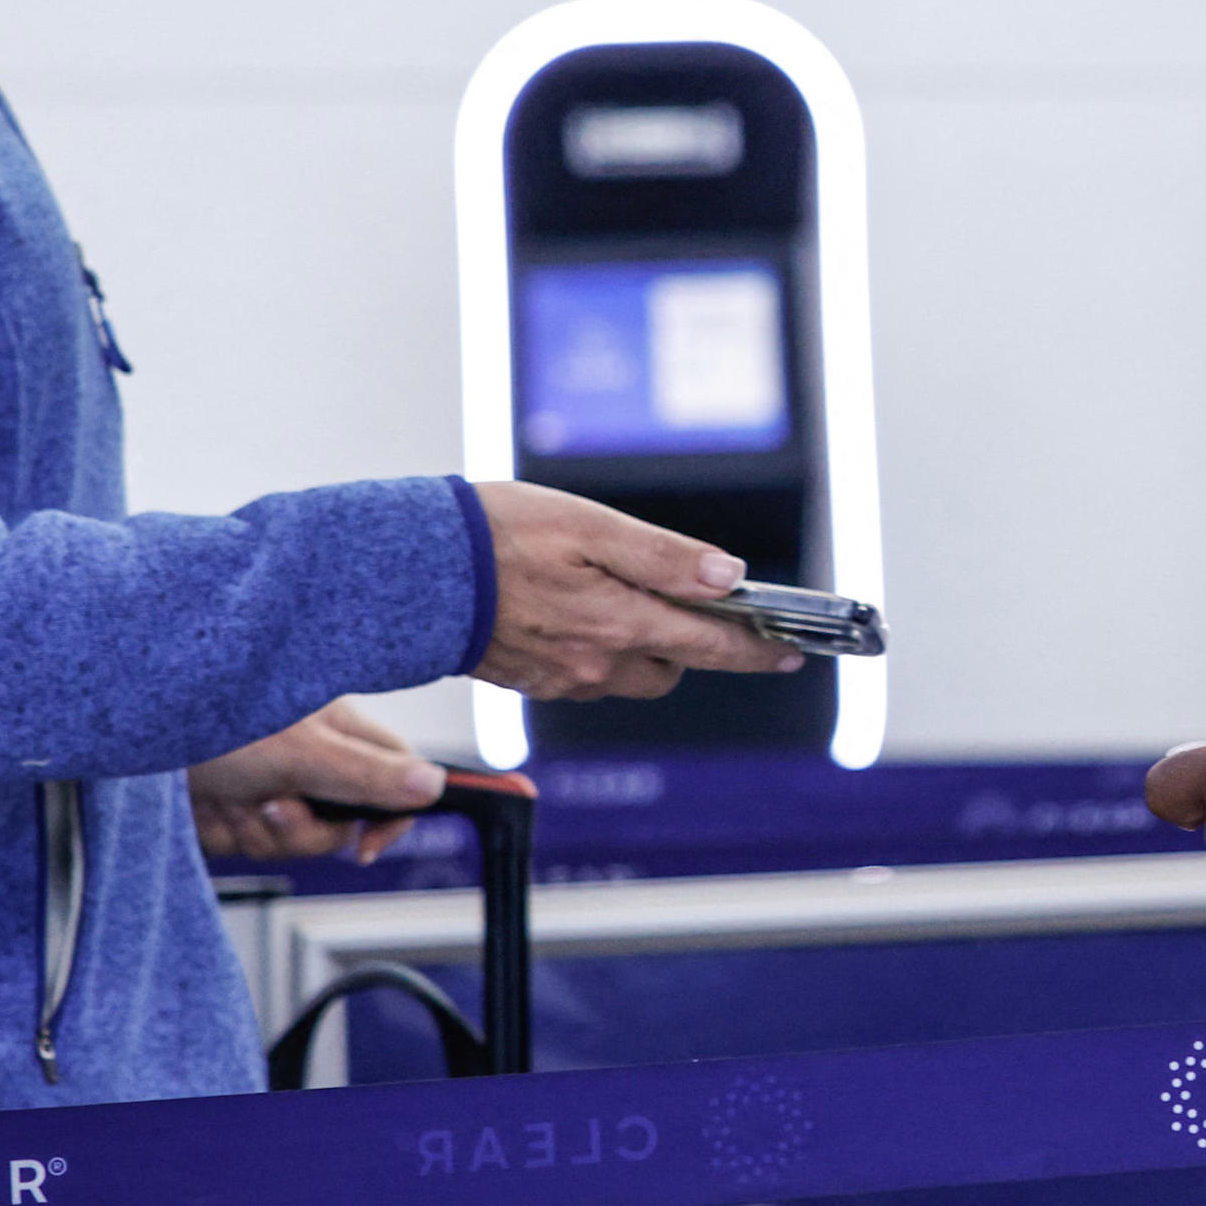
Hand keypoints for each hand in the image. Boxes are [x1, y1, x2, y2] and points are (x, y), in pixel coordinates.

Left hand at [190, 698, 443, 863]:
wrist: (120, 736)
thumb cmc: (208, 718)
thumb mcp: (298, 751)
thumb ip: (367, 774)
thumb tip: (435, 785)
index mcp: (336, 726)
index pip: (395, 775)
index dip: (389, 818)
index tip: (366, 847)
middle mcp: (304, 753)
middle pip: (339, 823)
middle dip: (301, 828)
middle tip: (270, 802)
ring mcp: (264, 781)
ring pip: (289, 840)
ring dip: (256, 829)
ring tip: (229, 795)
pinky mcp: (228, 806)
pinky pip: (245, 845)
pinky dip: (223, 832)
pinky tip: (205, 804)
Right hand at [474, 483, 797, 700]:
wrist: (414, 573)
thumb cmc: (497, 534)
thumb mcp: (589, 524)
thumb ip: (663, 556)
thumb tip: (727, 577)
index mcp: (620, 622)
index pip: (712, 646)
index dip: (757, 650)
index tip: (792, 652)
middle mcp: (597, 662)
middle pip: (671, 666)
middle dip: (686, 640)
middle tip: (682, 599)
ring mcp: (563, 678)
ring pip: (629, 673)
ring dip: (639, 645)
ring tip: (612, 594)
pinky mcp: (532, 681)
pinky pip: (585, 675)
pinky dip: (594, 649)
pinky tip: (568, 610)